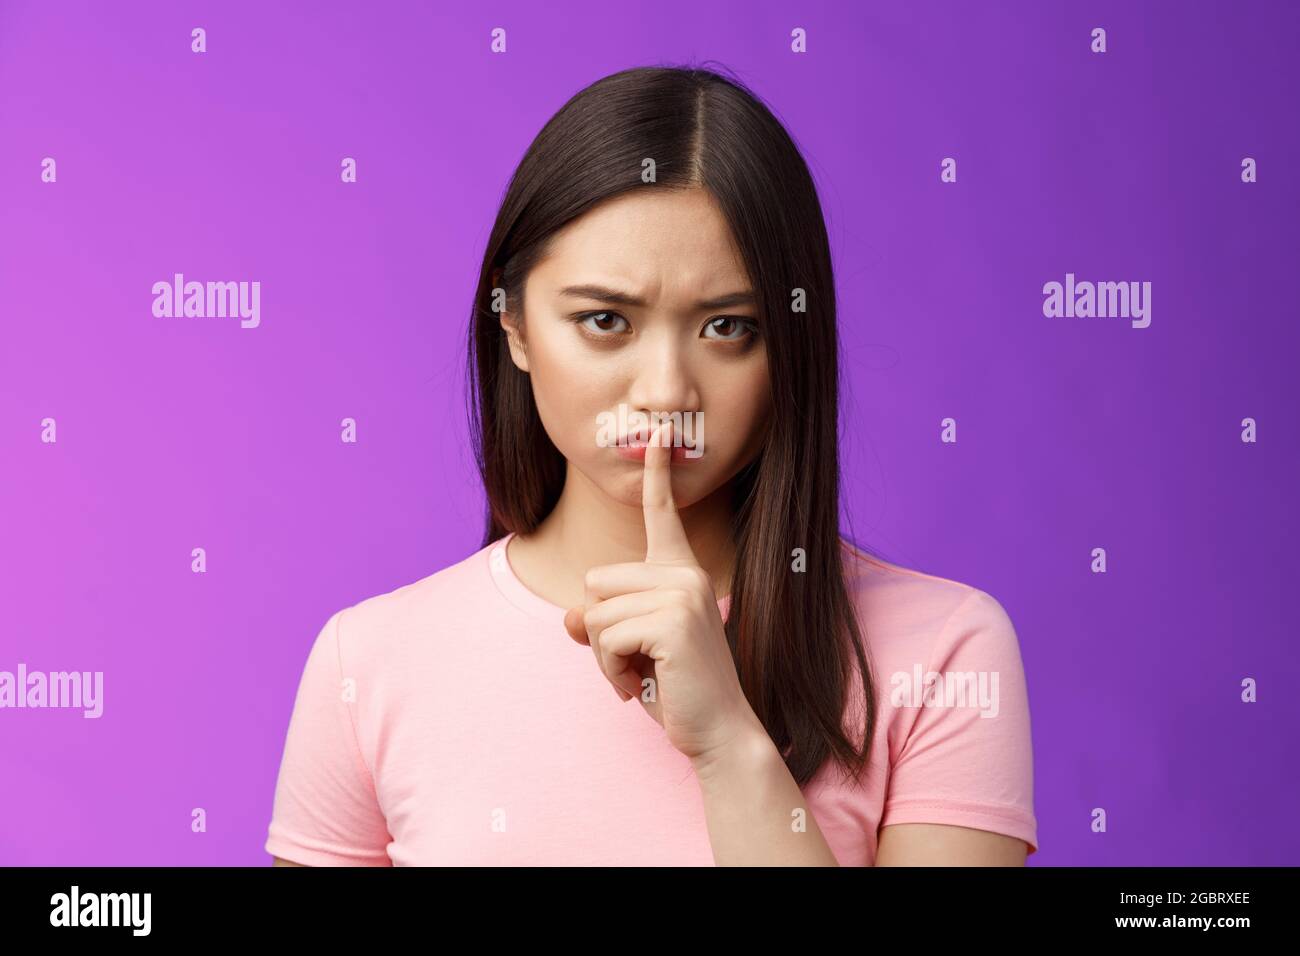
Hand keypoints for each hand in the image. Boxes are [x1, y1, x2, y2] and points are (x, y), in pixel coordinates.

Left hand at [563, 419, 761, 762]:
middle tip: (635, 661)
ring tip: (640, 675)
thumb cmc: (677, 686)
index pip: (662, 515)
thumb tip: (571, 620)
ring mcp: (681, 595)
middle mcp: (684, 574)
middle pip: (595, 581)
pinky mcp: (671, 622)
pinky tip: (641, 685)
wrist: (718, 729)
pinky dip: (610, 670)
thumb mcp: (630, 648)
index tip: (658, 433)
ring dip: (605, 656)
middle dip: (600, 629)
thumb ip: (600, 624)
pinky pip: (605, 637)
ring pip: (596, 612)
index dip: (656, 475)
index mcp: (680, 572)